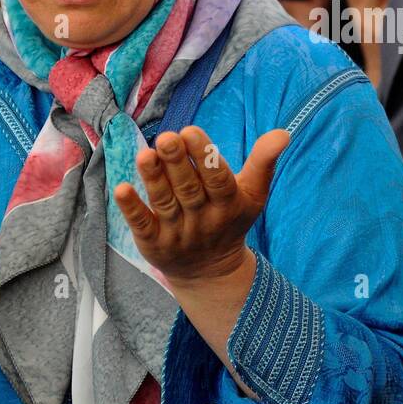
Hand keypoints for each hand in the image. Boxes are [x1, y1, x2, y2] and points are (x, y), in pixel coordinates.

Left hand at [114, 125, 290, 284]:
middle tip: (165, 137)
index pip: (217, 179)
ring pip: (164, 204)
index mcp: (228, 204)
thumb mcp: (252, 194)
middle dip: (177, 163)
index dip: (204, 157)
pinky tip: (120, 189)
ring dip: (153, 180)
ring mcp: (177, 233)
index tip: (190, 131)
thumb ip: (263, 162)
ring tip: (144, 155)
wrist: (210, 272)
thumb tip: (283, 133)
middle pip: (189, 190)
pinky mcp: (154, 244)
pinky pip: (142, 226)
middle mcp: (202, 219)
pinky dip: (132, 209)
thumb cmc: (231, 220)